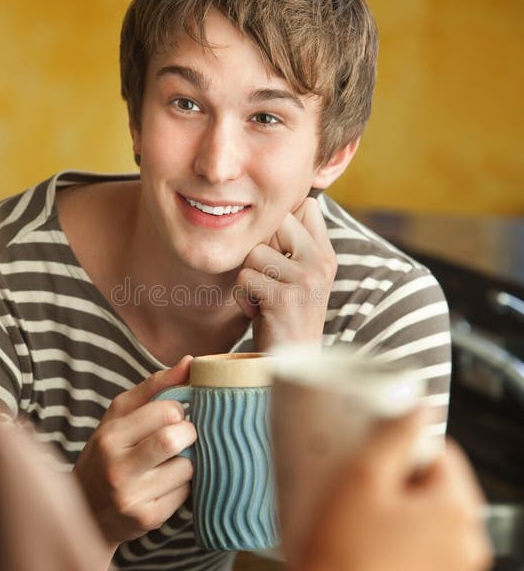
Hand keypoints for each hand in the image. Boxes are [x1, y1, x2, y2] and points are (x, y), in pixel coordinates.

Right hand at [73, 356, 196, 545]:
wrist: (85, 513)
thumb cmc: (106, 454)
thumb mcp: (118, 417)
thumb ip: (154, 387)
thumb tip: (191, 362)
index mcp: (110, 437)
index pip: (166, 411)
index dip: (178, 410)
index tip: (173, 415)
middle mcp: (118, 468)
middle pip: (176, 440)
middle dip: (189, 433)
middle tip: (183, 435)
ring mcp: (133, 497)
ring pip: (187, 467)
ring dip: (188, 461)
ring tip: (171, 460)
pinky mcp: (148, 519)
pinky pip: (186, 493)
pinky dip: (183, 484)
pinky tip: (166, 482)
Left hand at [235, 197, 336, 350]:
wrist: (290, 365)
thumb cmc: (284, 317)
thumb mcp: (296, 276)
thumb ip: (291, 245)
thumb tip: (275, 205)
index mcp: (326, 254)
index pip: (304, 206)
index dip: (280, 225)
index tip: (281, 255)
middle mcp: (321, 263)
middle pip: (275, 222)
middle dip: (260, 251)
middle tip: (270, 280)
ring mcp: (306, 280)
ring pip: (254, 253)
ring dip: (249, 279)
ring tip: (264, 299)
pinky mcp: (286, 298)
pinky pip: (245, 278)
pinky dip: (244, 298)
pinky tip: (259, 313)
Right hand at [295, 411, 491, 570]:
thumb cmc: (339, 552)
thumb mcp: (362, 476)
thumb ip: (396, 433)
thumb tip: (423, 407)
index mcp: (458, 510)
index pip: (442, 454)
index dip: (402, 451)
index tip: (368, 466)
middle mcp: (470, 546)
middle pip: (442, 489)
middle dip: (405, 484)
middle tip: (361, 496)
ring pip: (434, 522)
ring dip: (405, 515)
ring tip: (362, 525)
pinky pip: (427, 554)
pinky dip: (405, 547)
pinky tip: (369, 553)